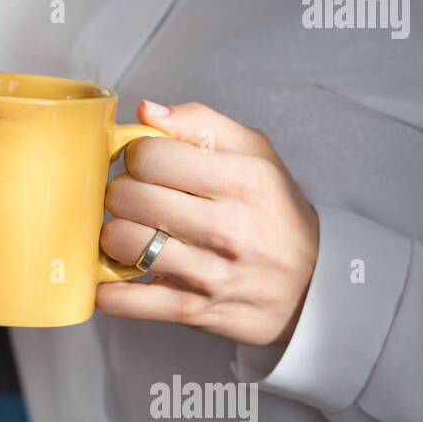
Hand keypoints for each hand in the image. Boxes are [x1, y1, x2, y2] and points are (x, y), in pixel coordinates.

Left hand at [97, 100, 319, 345]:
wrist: (315, 287)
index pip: (151, 155)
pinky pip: (123, 301)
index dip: (137, 155)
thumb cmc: (275, 213)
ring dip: (112, 235)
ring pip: (119, 242)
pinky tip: (116, 275)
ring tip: (131, 231)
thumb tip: (145, 111)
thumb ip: (201, 122)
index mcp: (242, 180)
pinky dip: (107, 290)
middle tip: (135, 198)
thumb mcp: (257, 155)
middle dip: (120, 192)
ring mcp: (208, 273)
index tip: (146, 164)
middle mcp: (226, 227)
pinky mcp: (192, 310)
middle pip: (127, 196)